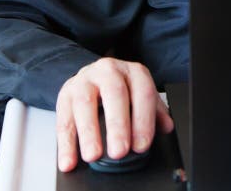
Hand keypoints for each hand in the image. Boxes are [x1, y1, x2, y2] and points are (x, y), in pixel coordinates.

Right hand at [55, 57, 174, 171]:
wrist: (93, 76)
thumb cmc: (121, 89)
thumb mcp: (139, 95)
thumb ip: (155, 111)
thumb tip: (167, 127)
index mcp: (133, 72)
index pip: (143, 93)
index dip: (143, 121)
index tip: (141, 145)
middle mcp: (109, 71)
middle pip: (115, 94)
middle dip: (118, 125)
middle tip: (120, 151)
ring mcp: (85, 80)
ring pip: (85, 103)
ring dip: (89, 132)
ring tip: (93, 155)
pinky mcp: (64, 94)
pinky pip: (63, 119)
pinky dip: (66, 143)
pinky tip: (69, 159)